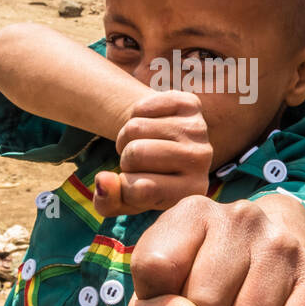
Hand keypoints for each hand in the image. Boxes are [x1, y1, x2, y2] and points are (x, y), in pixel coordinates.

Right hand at [94, 90, 211, 216]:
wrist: (164, 145)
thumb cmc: (144, 178)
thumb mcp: (125, 200)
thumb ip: (108, 201)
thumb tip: (102, 180)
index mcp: (192, 190)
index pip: (141, 189)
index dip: (124, 187)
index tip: (134, 185)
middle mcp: (202, 158)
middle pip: (136, 153)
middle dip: (125, 159)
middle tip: (136, 162)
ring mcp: (198, 128)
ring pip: (134, 127)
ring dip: (126, 138)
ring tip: (140, 144)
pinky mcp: (190, 104)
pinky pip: (142, 107)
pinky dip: (134, 116)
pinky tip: (148, 126)